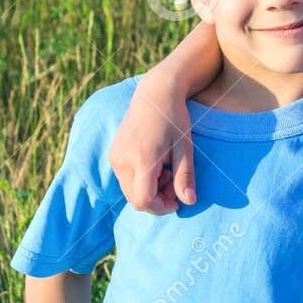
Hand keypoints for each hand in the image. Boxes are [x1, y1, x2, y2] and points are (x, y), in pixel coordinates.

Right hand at [108, 72, 194, 213]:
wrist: (155, 94)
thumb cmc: (174, 119)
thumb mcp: (185, 148)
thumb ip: (185, 176)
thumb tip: (189, 202)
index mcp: (142, 159)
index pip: (143, 201)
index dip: (161, 208)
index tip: (177, 201)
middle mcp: (122, 160)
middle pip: (135, 199)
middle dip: (157, 200)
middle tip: (176, 184)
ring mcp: (115, 157)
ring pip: (129, 191)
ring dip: (150, 191)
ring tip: (168, 172)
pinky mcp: (113, 155)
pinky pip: (126, 180)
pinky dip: (142, 181)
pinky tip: (157, 167)